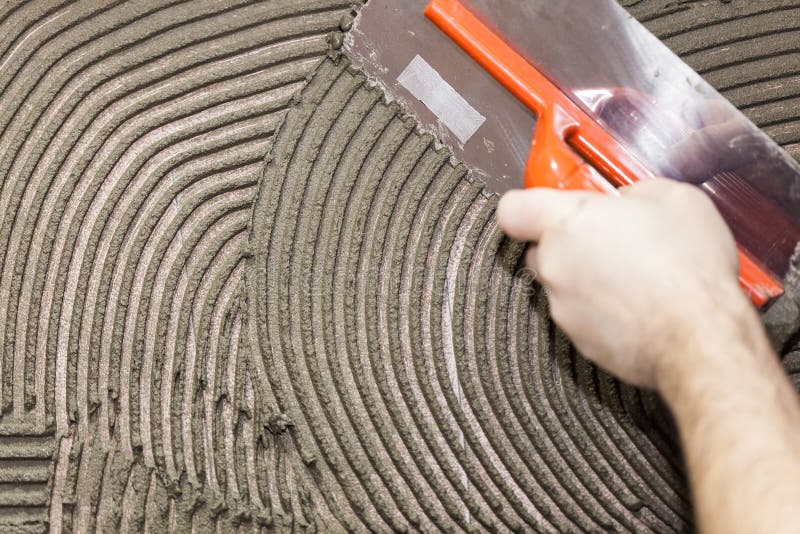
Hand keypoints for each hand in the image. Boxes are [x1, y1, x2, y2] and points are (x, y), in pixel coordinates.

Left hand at [497, 178, 747, 389]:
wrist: (700, 338)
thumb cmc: (687, 269)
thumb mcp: (672, 198)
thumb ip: (633, 193)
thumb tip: (627, 202)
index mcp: (566, 224)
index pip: (513, 209)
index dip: (527, 205)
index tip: (548, 204)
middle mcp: (554, 266)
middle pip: (540, 247)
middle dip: (569, 241)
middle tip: (611, 237)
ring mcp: (562, 306)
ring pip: (563, 282)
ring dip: (588, 275)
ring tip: (636, 274)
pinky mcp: (578, 339)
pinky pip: (581, 313)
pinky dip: (601, 307)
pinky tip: (639, 303)